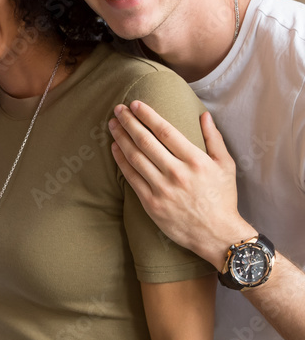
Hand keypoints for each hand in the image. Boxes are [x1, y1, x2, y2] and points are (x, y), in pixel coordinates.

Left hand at [108, 101, 255, 270]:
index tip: (135, 104)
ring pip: (135, 157)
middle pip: (145, 141)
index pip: (165, 131)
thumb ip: (214, 139)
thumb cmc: (222, 197)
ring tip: (113, 124)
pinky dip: (121, 160)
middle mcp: (177, 173)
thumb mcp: (226, 165)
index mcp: (195, 161)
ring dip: (121, 138)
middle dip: (129, 122)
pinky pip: (131, 177)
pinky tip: (115, 147)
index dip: (147, 115)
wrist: (217, 234)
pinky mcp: (151, 203)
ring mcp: (162, 189)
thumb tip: (204, 115)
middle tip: (118, 109)